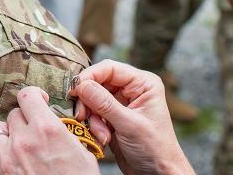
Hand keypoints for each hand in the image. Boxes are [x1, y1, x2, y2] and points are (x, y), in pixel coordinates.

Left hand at [0, 87, 100, 174]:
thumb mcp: (81, 152)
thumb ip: (63, 133)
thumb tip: (54, 124)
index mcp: (47, 129)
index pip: (27, 95)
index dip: (33, 95)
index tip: (38, 100)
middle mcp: (24, 139)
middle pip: (13, 114)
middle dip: (23, 120)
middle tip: (32, 130)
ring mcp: (7, 156)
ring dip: (3, 132)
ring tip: (13, 141)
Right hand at [70, 60, 194, 174]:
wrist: (157, 173)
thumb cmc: (154, 148)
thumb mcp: (129, 124)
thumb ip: (104, 103)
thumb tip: (81, 84)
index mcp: (143, 83)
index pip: (109, 68)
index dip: (90, 76)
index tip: (75, 90)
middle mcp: (132, 89)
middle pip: (97, 83)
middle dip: (89, 101)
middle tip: (82, 116)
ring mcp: (121, 103)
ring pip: (92, 99)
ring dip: (92, 117)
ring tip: (101, 134)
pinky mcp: (112, 117)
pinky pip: (93, 114)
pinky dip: (94, 125)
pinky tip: (103, 138)